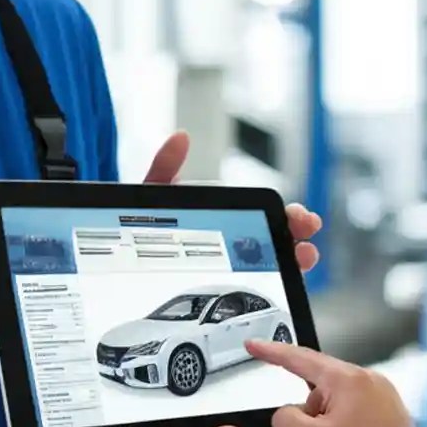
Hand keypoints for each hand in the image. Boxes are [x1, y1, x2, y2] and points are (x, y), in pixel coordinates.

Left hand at [143, 132, 323, 272]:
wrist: (120, 260)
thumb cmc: (140, 225)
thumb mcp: (151, 197)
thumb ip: (164, 168)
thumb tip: (181, 137)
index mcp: (224, 216)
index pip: (264, 215)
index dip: (287, 214)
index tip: (297, 214)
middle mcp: (234, 241)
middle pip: (275, 240)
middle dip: (297, 235)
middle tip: (305, 230)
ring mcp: (231, 267)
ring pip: (272, 266)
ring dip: (295, 260)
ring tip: (304, 257)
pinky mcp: (223, 287)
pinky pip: (254, 289)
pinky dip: (276, 286)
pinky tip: (287, 286)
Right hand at [245, 341, 415, 426]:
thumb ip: (284, 419)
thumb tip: (286, 416)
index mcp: (349, 380)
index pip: (300, 358)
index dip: (270, 352)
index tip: (255, 346)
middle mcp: (368, 385)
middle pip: (313, 402)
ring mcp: (380, 403)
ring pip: (329, 420)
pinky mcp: (387, 422)